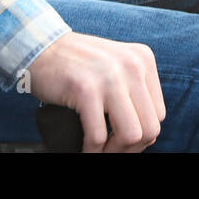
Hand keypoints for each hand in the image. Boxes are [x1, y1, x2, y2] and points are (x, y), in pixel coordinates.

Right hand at [27, 31, 164, 152]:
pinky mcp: (85, 90)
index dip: (143, 135)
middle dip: (130, 148)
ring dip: (113, 152)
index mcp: (143, 60)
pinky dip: (91, 151)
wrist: (40, 45)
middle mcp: (132, 66)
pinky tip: (84, 149)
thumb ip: (133, 88)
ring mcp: (109, 77)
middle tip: (110, 150)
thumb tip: (144, 134)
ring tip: (98, 151)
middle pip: (149, 127)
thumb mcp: (115, 65)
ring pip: (130, 135)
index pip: (158, 114)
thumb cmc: (75, 62)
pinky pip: (98, 136)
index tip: (122, 140)